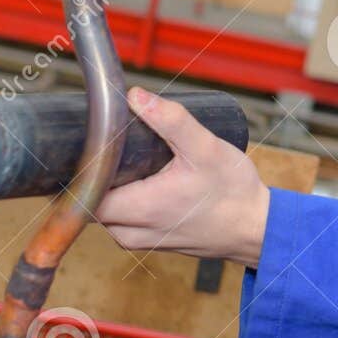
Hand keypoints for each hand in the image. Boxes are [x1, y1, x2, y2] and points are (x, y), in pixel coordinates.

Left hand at [96, 86, 271, 266]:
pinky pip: (122, 221)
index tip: (95, 143)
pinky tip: (146, 180)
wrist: (255, 228)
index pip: (82, 192)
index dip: (83, 166)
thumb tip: (134, 96)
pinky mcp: (151, 241)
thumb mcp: (206, 148)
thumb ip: (171, 120)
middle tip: (117, 146)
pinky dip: (126, 201)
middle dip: (99, 172)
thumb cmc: (233, 193)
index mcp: (139, 208)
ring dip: (112, 188)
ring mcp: (141, 240)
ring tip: (134, 161)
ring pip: (105, 213)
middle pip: (90, 200)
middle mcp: (132, 231)